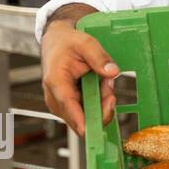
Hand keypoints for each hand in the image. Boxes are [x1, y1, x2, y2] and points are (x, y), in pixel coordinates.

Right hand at [40, 16, 117, 134]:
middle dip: (102, 105)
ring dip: (101, 101)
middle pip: (82, 119)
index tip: (98, 125)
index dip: (84, 121)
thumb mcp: (86, 43)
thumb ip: (100, 57)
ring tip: (103, 80)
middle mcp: (55, 99)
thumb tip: (113, 72)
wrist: (56, 43)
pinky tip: (99, 85)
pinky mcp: (69, 106)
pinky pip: (89, 111)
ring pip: (88, 116)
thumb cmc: (67, 43)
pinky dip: (99, 100)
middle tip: (108, 84)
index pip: (69, 108)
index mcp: (56, 82)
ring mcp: (62, 105)